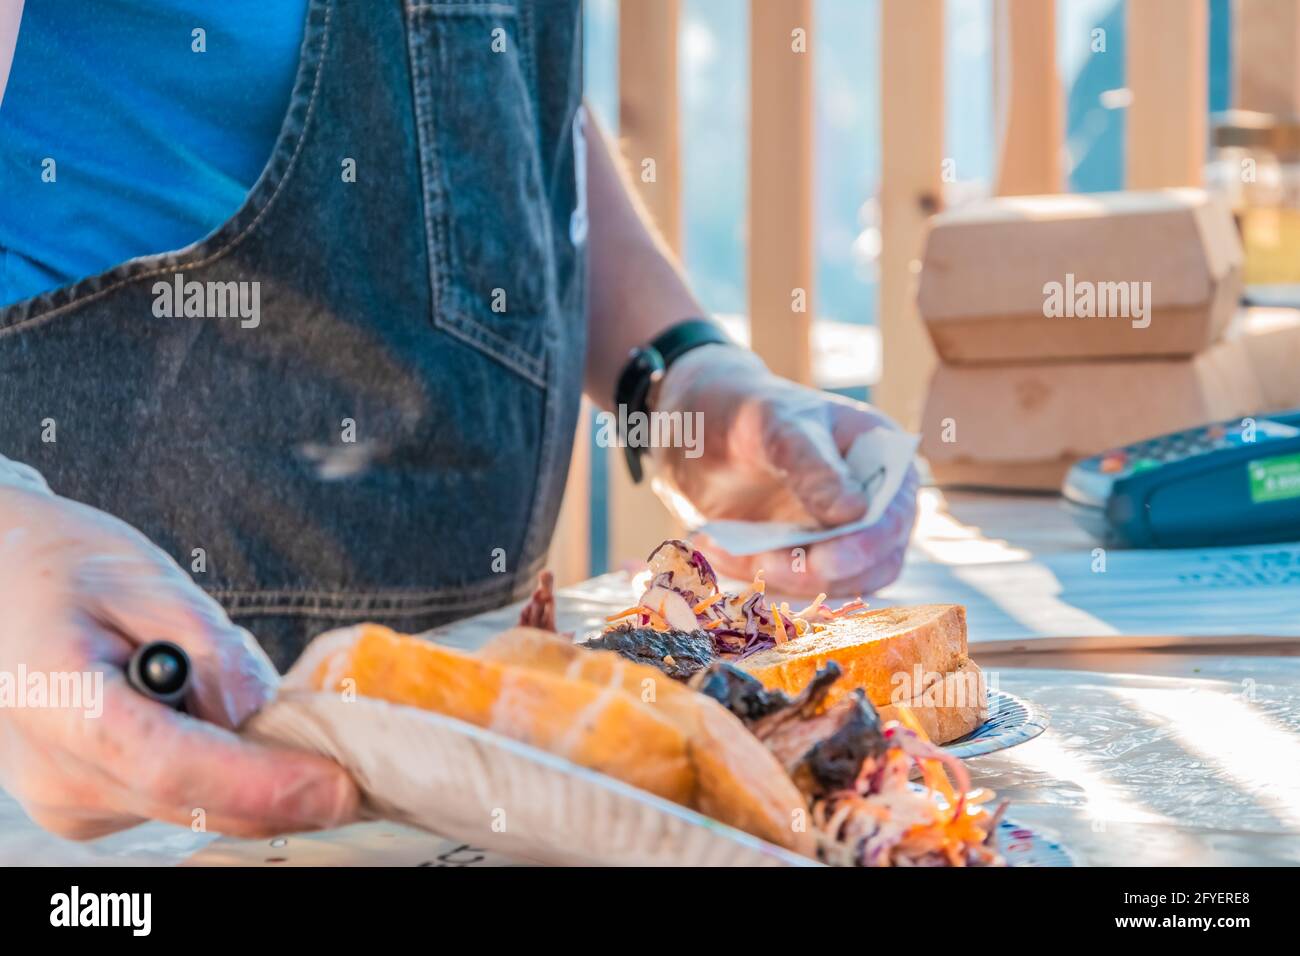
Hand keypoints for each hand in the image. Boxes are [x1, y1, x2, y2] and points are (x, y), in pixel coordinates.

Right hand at [0, 463, 358, 838]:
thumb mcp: (150, 582)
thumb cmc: (70, 568)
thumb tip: (264, 721)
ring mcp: (69, 802)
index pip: (171, 764)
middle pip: (196, 803)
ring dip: (250, 768)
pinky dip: (220, 767)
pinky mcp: (92, 810)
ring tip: (224, 685)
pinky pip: (183, 799)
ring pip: (198, 808)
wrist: (2, 582)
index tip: (338, 785)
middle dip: (284, 787)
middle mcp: (57, 774)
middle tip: (351, 757)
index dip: (263, 782)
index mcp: (56, 701)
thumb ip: (212, 654)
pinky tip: (199, 709)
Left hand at [649, 345, 918, 596]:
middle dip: (820, 574)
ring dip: (780, 580)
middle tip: (766, 567)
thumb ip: (811, 466)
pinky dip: (753, 578)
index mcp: (881, 458)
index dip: (866, 546)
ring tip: (722, 546)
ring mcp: (838, 535)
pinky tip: (714, 548)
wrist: (699, 428)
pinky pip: (790, 587)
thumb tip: (855, 512)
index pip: (892, 515)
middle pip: (873, 566)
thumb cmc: (742, 411)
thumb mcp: (772, 427)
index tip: (825, 561)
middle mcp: (871, 503)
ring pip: (832, 585)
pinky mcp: (802, 558)